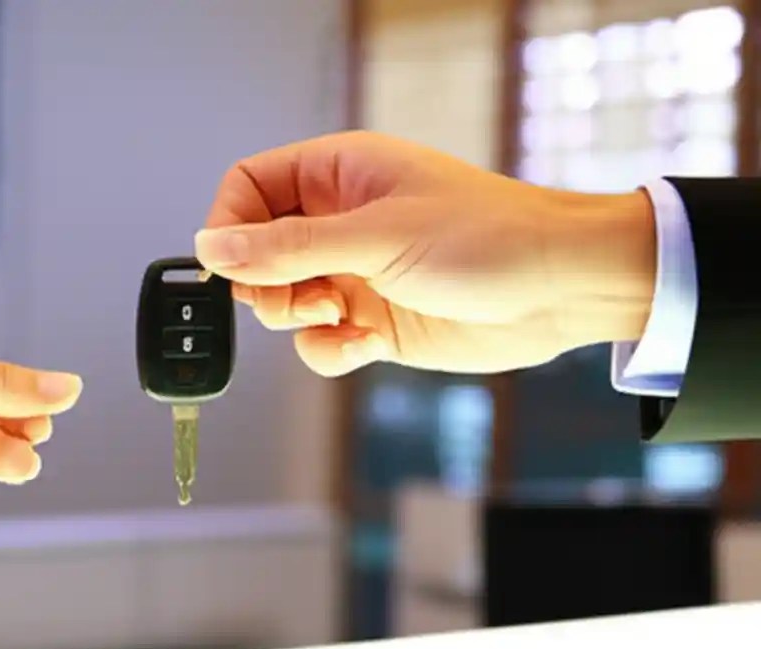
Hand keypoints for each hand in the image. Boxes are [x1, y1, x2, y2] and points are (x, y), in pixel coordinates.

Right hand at [193, 131, 656, 375]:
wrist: (561, 290)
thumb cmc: (488, 237)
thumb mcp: (377, 236)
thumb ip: (288, 246)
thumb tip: (212, 245)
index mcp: (337, 174)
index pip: (248, 186)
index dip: (230, 224)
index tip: (234, 264)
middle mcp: (338, 222)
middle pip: (255, 251)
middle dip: (266, 284)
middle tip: (304, 296)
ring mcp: (352, 272)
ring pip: (280, 302)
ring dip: (298, 320)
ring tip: (342, 317)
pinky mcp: (371, 319)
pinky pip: (317, 342)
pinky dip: (330, 350)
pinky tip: (368, 344)